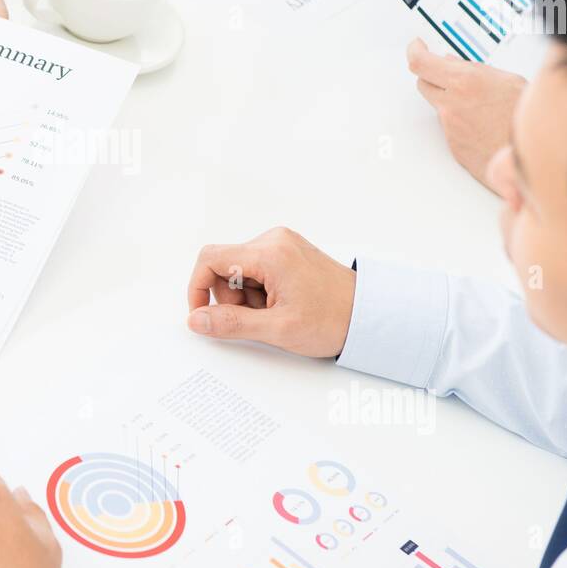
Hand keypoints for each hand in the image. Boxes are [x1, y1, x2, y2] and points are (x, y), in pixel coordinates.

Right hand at [187, 227, 356, 357]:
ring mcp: (282, 243)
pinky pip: (256, 268)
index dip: (198, 289)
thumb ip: (231, 323)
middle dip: (231, 297)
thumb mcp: (277, 328)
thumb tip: (196, 320)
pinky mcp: (287, 251)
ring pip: (239, 269)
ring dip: (247, 296)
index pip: (210, 259)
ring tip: (276, 312)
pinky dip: (260, 290)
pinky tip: (281, 303)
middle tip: (258, 318)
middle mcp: (273, 239)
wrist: (369, 315)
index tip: (203, 315)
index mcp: (270, 252)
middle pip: (224, 265)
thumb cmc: (333, 320)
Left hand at [407, 38, 526, 192]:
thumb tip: (453, 62)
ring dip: (450, 99)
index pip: (421, 62)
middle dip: (432, 75)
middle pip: (422, 83)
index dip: (415, 51)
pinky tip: (483, 122)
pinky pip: (450, 127)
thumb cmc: (528, 118)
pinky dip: (461, 121)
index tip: (417, 46)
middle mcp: (452, 105)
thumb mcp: (508, 80)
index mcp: (465, 82)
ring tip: (480, 103)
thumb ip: (476, 69)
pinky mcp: (453, 146)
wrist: (532, 156)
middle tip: (446, 72)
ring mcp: (450, 128)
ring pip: (439, 106)